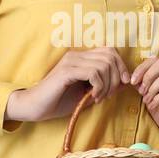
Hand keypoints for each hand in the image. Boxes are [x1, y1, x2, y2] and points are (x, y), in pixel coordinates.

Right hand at [5, 47, 131, 122]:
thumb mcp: (87, 94)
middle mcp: (76, 55)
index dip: (121, 66)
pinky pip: (93, 73)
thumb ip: (104, 86)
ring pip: (103, 65)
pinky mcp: (66, 71)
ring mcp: (71, 61)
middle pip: (110, 55)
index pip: (110, 51)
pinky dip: (99, 86)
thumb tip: (124, 82)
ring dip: (107, 84)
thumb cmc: (58, 101)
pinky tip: (93, 96)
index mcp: (81, 57)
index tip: (123, 84)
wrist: (34, 107)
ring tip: (99, 97)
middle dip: (117, 76)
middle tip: (108, 94)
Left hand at [127, 56, 158, 153]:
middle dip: (148, 75)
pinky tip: (155, 104)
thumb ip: (146, 90)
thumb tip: (134, 80)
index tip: (132, 80)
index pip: (158, 60)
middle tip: (142, 90)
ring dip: (154, 86)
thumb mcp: (154, 102)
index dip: (143, 67)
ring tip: (148, 99)